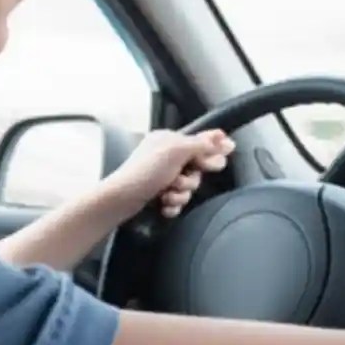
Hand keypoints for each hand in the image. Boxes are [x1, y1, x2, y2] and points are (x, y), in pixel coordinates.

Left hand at [103, 129, 235, 219]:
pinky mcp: (159, 194)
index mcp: (169, 139)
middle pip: (197, 168)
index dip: (213, 150)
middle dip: (190, 179)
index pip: (200, 141)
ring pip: (189, 187)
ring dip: (180, 194)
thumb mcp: (176, 150)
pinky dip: (173, 204)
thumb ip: (201, 144)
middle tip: (179, 180)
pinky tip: (164, 206)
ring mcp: (163, 176)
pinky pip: (179, 200)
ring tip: (167, 195)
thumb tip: (222, 139)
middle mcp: (167, 156)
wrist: (122, 199)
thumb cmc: (147, 170)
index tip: (221, 159)